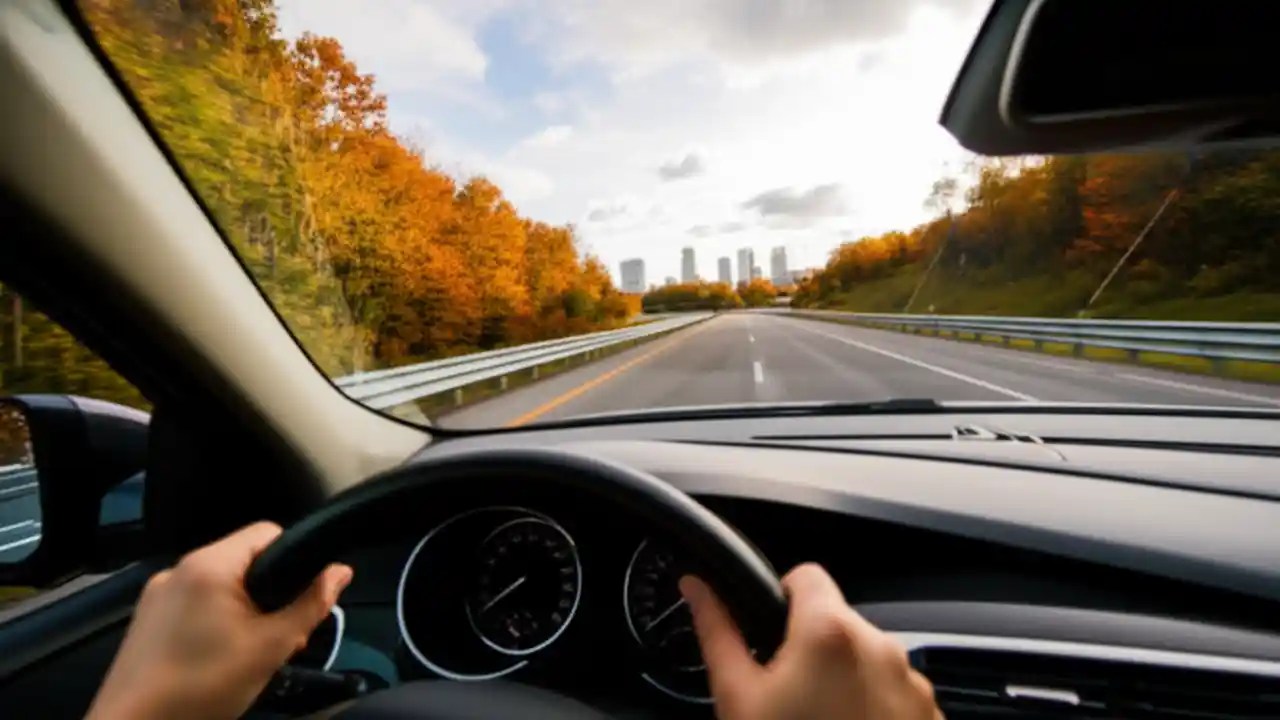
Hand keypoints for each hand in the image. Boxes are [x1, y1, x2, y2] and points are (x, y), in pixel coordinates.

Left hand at [87, 522, 352, 719]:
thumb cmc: (204, 686)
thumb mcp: (271, 646)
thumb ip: (311, 604)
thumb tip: (340, 571)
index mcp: (209, 564)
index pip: (268, 532)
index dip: (296, 559)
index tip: (303, 599)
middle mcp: (178, 569)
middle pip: (245, 562)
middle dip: (272, 594)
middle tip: (283, 637)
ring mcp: (157, 595)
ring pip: (221, 586)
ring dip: (246, 611)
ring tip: (253, 653)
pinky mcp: (147, 620)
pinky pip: (196, 605)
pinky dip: (217, 623)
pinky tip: (220, 659)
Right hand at [681, 564, 939, 719]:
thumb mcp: (737, 698)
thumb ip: (717, 630)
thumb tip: (697, 587)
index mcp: (830, 631)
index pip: (804, 575)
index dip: (779, 599)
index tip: (767, 636)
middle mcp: (882, 648)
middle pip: (836, 621)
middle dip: (809, 648)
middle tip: (783, 697)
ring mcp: (912, 686)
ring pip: (866, 661)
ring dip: (842, 680)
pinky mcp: (930, 717)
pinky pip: (893, 695)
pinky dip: (870, 709)